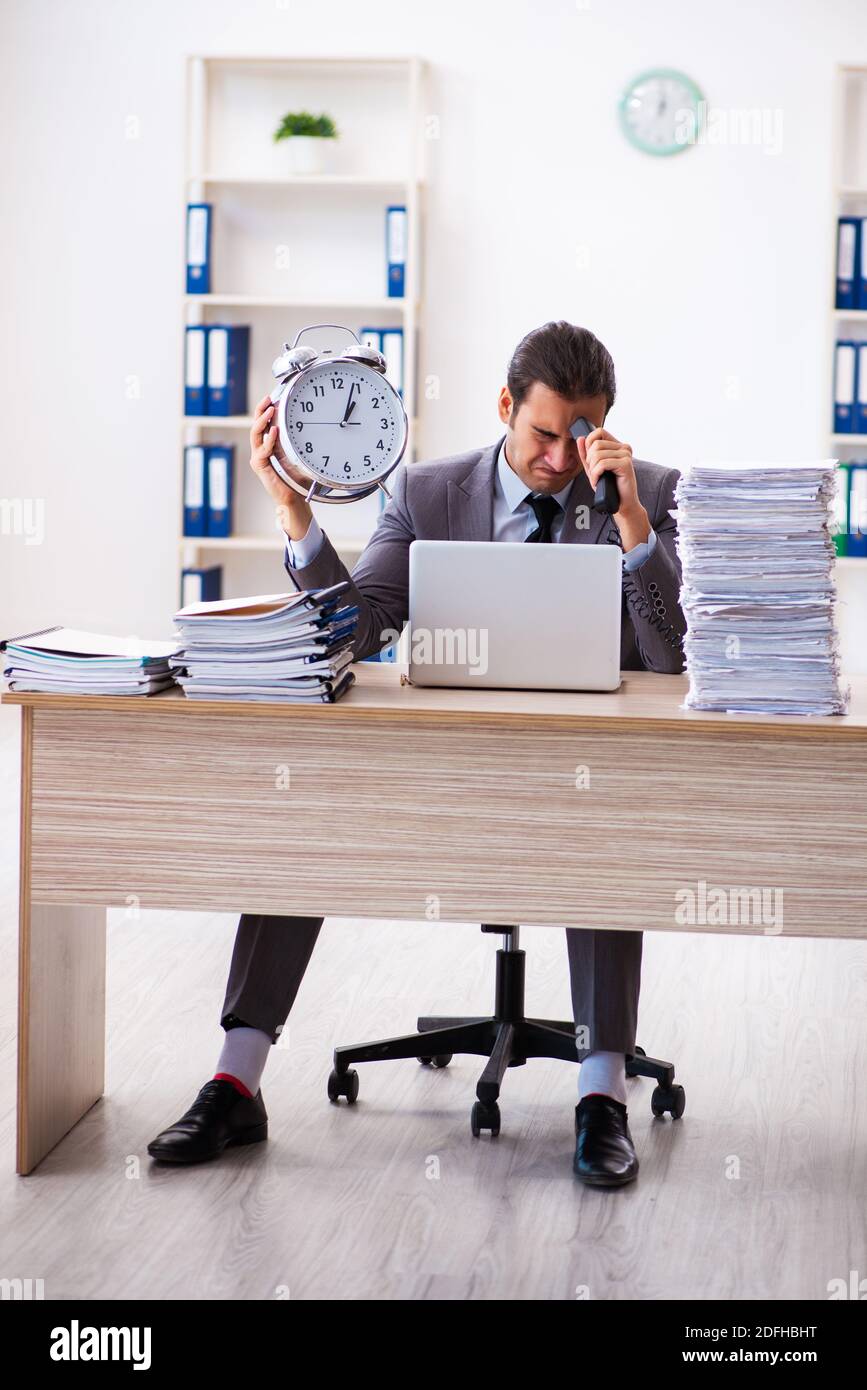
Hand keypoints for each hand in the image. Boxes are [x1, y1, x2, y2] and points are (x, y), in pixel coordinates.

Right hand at [248, 394, 312, 540]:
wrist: (293, 496)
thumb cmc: (297, 476)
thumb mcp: (300, 453)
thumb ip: (301, 440)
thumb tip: (321, 422)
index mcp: (269, 443)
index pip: (264, 421)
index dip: (265, 408)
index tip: (273, 396)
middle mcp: (261, 448)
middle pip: (256, 424)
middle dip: (261, 410)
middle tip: (268, 399)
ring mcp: (259, 456)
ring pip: (255, 434)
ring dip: (262, 421)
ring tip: (270, 411)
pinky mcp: (260, 466)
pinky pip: (262, 451)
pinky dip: (268, 441)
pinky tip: (274, 432)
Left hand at [576, 427, 649, 547]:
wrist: (621, 503)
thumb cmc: (608, 487)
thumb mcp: (592, 469)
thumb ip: (586, 454)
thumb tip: (580, 438)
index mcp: (617, 446)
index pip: (599, 432)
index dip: (589, 444)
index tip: (590, 460)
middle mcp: (624, 448)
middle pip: (596, 444)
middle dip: (590, 461)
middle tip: (594, 473)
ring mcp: (626, 455)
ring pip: (598, 454)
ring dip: (593, 470)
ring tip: (597, 479)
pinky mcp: (626, 464)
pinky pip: (602, 464)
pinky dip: (596, 475)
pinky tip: (598, 482)